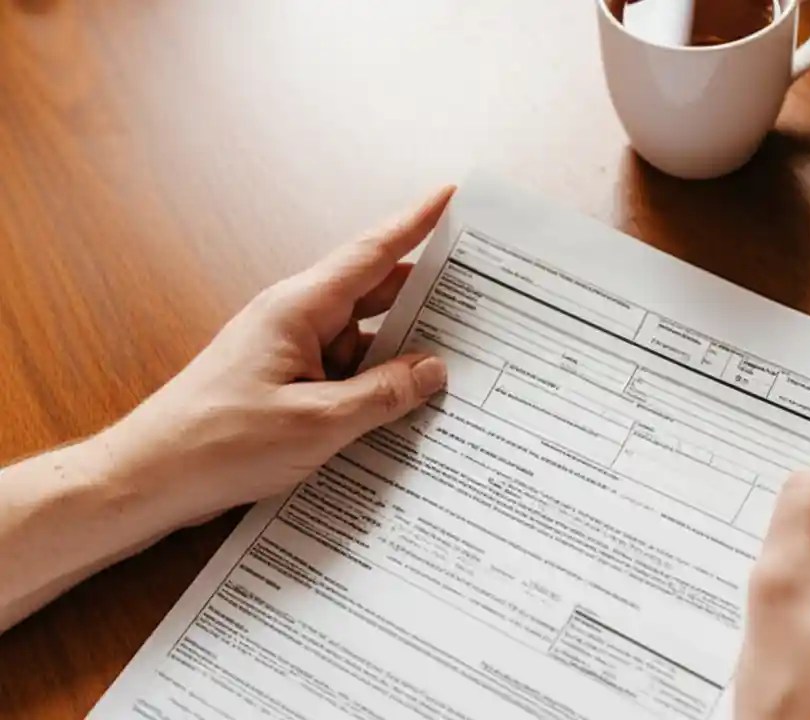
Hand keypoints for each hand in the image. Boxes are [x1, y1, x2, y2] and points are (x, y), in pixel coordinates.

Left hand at [99, 187, 454, 526]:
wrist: (148, 479)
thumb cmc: (218, 443)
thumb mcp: (317, 423)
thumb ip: (383, 395)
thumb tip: (434, 370)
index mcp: (300, 308)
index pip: (371, 253)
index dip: (414, 223)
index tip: (449, 197)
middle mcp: (296, 319)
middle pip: (375, 296)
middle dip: (425, 298)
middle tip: (481, 299)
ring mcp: (289, 350)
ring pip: (363, 340)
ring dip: (399, 357)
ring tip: (451, 374)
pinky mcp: (284, 383)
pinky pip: (343, 373)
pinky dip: (372, 386)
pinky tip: (400, 413)